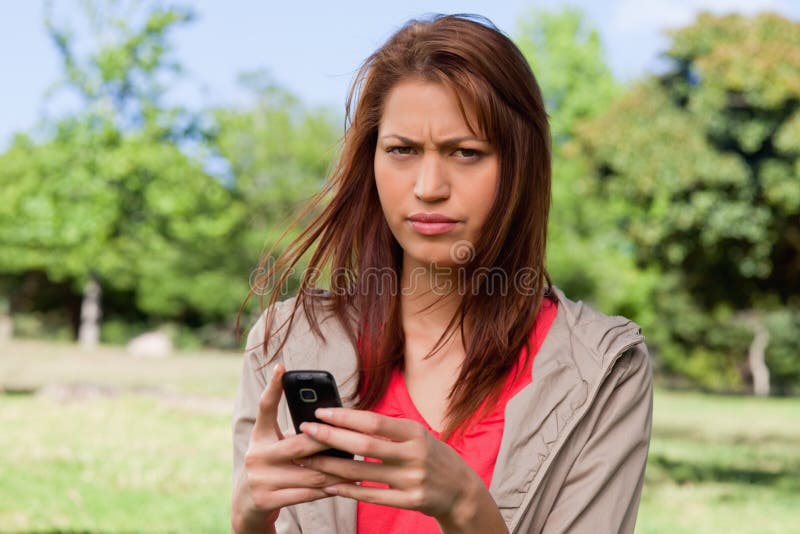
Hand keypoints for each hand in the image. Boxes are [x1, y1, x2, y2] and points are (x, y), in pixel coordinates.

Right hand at [231, 364, 351, 531]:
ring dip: (336, 469)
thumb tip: (333, 422)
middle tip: (352, 436)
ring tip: (356, 463)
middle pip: (300, 443)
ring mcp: (260, 479)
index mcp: (259, 436)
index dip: (273, 387)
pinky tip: (343, 484)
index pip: (265, 408)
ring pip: (310, 471)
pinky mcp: (267, 500)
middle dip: (327, 441)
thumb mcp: (275, 446)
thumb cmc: (272, 466)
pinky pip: (307, 493)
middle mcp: (256, 455)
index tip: (281, 367)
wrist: (248, 505)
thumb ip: (295, 434)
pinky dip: (328, 489)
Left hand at [296, 408, 489, 527]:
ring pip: (363, 473)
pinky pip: (372, 497)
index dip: (345, 416)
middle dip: (331, 437)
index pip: (374, 421)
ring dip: (331, 466)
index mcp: (415, 433)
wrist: (462, 491)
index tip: (321, 412)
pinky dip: (349, 491)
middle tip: (306, 430)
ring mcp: (412, 480)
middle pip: (364, 445)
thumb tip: (349, 418)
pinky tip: (330, 486)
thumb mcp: (418, 436)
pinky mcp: (410, 501)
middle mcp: (414, 455)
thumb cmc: (433, 457)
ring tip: (308, 459)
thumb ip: (389, 430)